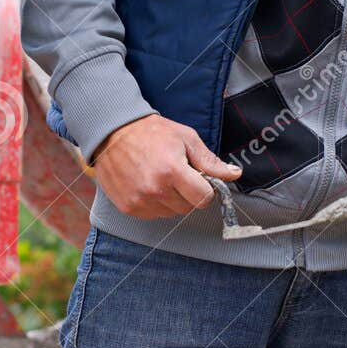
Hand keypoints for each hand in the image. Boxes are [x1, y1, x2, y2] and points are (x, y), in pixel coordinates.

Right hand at [90, 113, 242, 217]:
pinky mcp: (128, 208)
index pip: (204, 198)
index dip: (206, 189)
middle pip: (188, 207)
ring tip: (160, 177)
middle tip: (177, 174)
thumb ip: (210, 160)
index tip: (198, 178)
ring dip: (171, 200)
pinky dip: (155, 203)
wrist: (112, 132)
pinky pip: (154, 215)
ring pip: (171, 213)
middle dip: (188, 193)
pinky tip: (148, 184)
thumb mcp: (186, 138)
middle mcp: (155, 190)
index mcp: (172, 171)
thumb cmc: (152, 132)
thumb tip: (234, 174)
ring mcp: (139, 201)